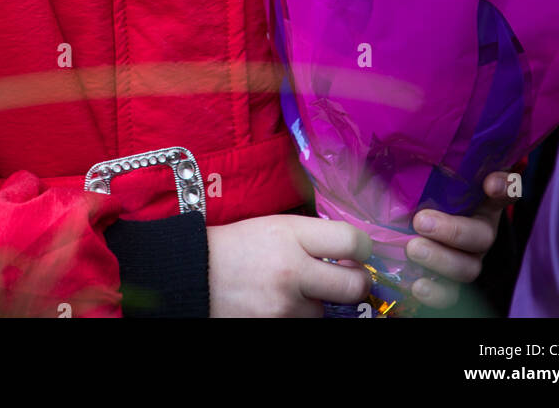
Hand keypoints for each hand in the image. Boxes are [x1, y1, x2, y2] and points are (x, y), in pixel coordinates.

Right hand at [207, 214, 370, 317]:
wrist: (195, 276)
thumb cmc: (239, 246)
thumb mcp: (276, 227)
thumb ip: (313, 236)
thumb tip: (353, 250)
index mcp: (292, 235)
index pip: (351, 241)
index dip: (363, 248)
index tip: (359, 252)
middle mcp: (292, 272)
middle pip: (355, 286)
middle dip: (357, 283)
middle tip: (349, 280)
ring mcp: (285, 308)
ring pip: (326, 311)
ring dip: (316, 303)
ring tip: (292, 291)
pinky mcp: (277, 330)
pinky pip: (305, 325)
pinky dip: (298, 317)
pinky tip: (280, 304)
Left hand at [404, 170, 513, 309]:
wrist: (409, 223)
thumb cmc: (420, 190)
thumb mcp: (426, 173)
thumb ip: (425, 161)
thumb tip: (397, 138)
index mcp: (480, 200)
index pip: (505, 190)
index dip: (504, 187)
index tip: (490, 183)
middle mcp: (479, 230)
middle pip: (482, 236)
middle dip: (453, 230)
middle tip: (421, 221)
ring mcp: (467, 259)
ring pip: (468, 267)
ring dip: (441, 260)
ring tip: (412, 249)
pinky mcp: (450, 283)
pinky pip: (451, 295)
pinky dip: (435, 293)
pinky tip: (417, 286)